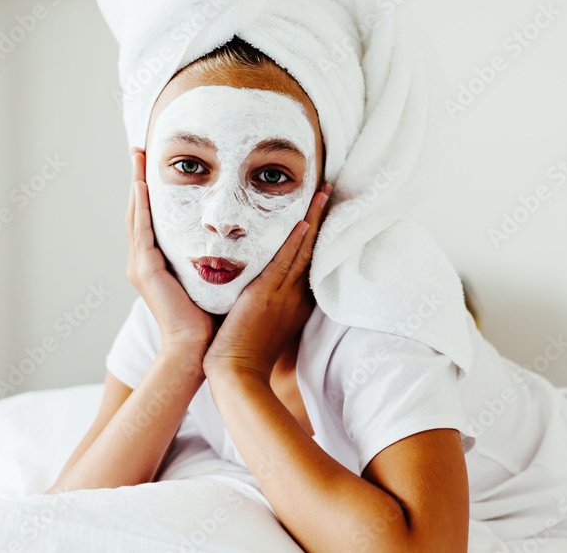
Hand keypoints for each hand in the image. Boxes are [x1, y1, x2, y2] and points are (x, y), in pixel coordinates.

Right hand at [126, 147, 215, 359]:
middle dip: (138, 178)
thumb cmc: (210, 318)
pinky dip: (141, 207)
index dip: (153, 190)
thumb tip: (240, 234)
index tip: (155, 162)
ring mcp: (141, 266)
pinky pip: (142, 232)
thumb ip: (215, 255)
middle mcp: (145, 260)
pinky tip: (142, 186)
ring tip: (136, 156)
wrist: (197, 350)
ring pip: (136, 215)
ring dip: (135, 184)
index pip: (155, 217)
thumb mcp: (212, 277)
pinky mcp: (145, 272)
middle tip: (138, 148)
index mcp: (160, 261)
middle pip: (140, 210)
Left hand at [202, 182, 332, 379]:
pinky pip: (285, 263)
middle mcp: (296, 296)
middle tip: (329, 191)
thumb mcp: (263, 324)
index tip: (322, 211)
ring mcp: (283, 295)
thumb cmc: (245, 355)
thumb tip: (258, 288)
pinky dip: (295, 242)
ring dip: (314, 219)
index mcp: (296, 302)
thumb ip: (266, 303)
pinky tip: (303, 222)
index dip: (318, 234)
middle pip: (314, 249)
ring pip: (304, 250)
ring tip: (323, 193)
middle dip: (323, 219)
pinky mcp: (266, 296)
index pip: (310, 261)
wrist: (237, 375)